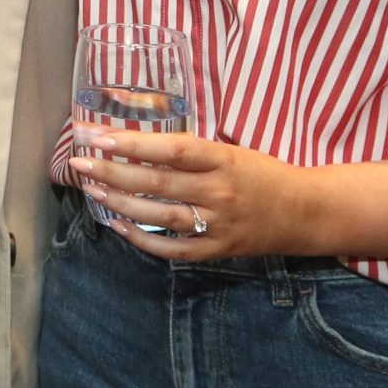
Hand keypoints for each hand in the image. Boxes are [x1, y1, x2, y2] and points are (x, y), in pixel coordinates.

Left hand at [68, 123, 315, 259]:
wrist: (308, 212)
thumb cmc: (262, 173)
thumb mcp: (230, 149)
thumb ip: (190, 150)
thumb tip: (135, 140)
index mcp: (223, 160)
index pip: (172, 150)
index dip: (134, 144)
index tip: (100, 137)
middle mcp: (220, 192)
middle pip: (158, 183)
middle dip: (113, 172)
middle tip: (79, 164)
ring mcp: (219, 224)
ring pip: (161, 216)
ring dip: (120, 202)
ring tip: (91, 189)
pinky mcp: (220, 250)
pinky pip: (175, 250)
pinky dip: (144, 240)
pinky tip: (118, 225)